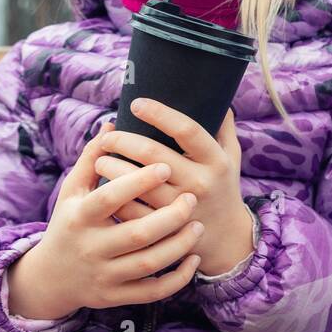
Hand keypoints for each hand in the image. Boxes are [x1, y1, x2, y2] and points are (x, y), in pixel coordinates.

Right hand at [7, 126, 204, 319]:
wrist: (50, 278)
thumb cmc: (68, 223)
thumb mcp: (72, 192)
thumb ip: (92, 159)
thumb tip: (114, 123)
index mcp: (79, 217)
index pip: (109, 197)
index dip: (136, 182)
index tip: (164, 165)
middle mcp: (91, 248)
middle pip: (137, 234)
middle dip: (170, 216)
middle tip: (192, 198)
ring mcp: (104, 275)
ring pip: (149, 264)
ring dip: (178, 245)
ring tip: (197, 225)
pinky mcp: (116, 296)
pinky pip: (152, 292)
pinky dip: (177, 279)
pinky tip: (193, 258)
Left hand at [94, 99, 255, 275]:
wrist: (227, 238)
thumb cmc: (222, 187)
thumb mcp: (231, 157)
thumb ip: (223, 126)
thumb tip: (214, 93)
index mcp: (215, 161)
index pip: (187, 129)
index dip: (159, 113)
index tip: (135, 104)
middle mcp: (199, 182)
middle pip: (153, 154)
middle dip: (122, 140)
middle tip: (107, 137)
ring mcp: (180, 208)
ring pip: (136, 183)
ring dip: (110, 167)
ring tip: (100, 159)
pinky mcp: (164, 230)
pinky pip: (130, 209)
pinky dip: (112, 196)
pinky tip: (103, 187)